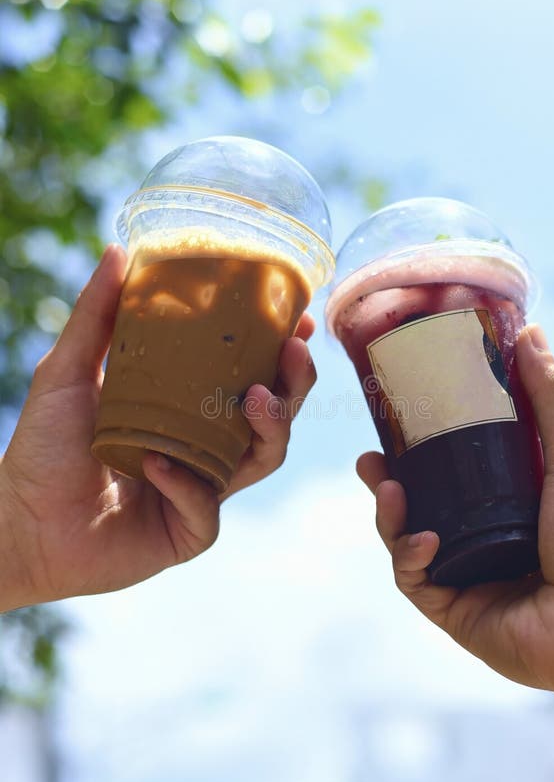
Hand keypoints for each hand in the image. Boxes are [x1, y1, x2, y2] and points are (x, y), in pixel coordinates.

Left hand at [0, 245, 316, 611]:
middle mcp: (205, 449)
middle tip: (293, 352)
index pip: (249, 376)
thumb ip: (95, 316)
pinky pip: (206, 507)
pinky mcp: (188, 531)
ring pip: (261, 460)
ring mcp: (202, 490)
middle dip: (294, 386)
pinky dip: (186, 484)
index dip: (279, 351)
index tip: (297, 319)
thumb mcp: (68, 372)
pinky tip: (157, 464)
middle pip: (273, 417)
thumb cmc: (43, 447)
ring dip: (269, 427)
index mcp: (189, 410)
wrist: (18, 523)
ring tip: (256, 397)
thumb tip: (118, 250)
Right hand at [357, 325, 553, 709]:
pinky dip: (411, 557)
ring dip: (389, 515)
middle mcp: (481, 539)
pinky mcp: (453, 610)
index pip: (449, 473)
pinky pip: (415, 580)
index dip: (417, 450)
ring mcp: (464, 576)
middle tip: (370, 460)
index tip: (393, 421)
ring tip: (388, 488)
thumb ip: (550, 396)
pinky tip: (423, 539)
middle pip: (418, 506)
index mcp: (505, 504)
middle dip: (387, 484)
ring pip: (406, 541)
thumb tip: (531, 332)